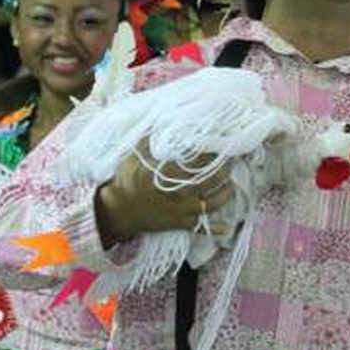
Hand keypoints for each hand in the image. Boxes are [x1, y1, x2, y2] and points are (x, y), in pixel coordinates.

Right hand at [94, 143, 234, 246]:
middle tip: (233, 159)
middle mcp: (179, 192)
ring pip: (212, 203)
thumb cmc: (126, 180)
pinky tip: (229, 228)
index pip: (198, 161)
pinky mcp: (180, 224)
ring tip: (231, 184)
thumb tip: (167, 121)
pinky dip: (216, 229)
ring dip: (226, 193)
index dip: (212, 152)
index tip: (222, 143)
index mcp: (168, 173)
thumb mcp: (135, 155)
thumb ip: (152, 139)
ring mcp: (181, 210)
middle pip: (211, 180)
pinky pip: (201, 228)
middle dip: (225, 169)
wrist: (116, 211)